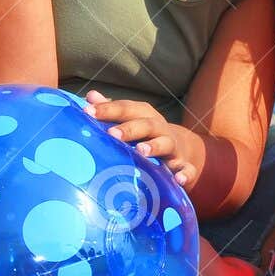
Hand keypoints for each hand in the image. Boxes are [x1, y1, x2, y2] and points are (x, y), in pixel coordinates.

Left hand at [84, 90, 200, 187]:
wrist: (183, 149)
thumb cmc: (147, 134)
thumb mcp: (132, 120)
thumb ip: (112, 111)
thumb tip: (91, 96)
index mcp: (145, 116)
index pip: (126, 109)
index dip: (108, 109)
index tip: (87, 111)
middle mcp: (160, 129)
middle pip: (146, 125)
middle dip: (130, 129)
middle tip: (112, 134)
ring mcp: (173, 148)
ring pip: (166, 144)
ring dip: (154, 146)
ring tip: (141, 151)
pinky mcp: (184, 167)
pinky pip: (187, 170)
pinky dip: (184, 174)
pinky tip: (178, 179)